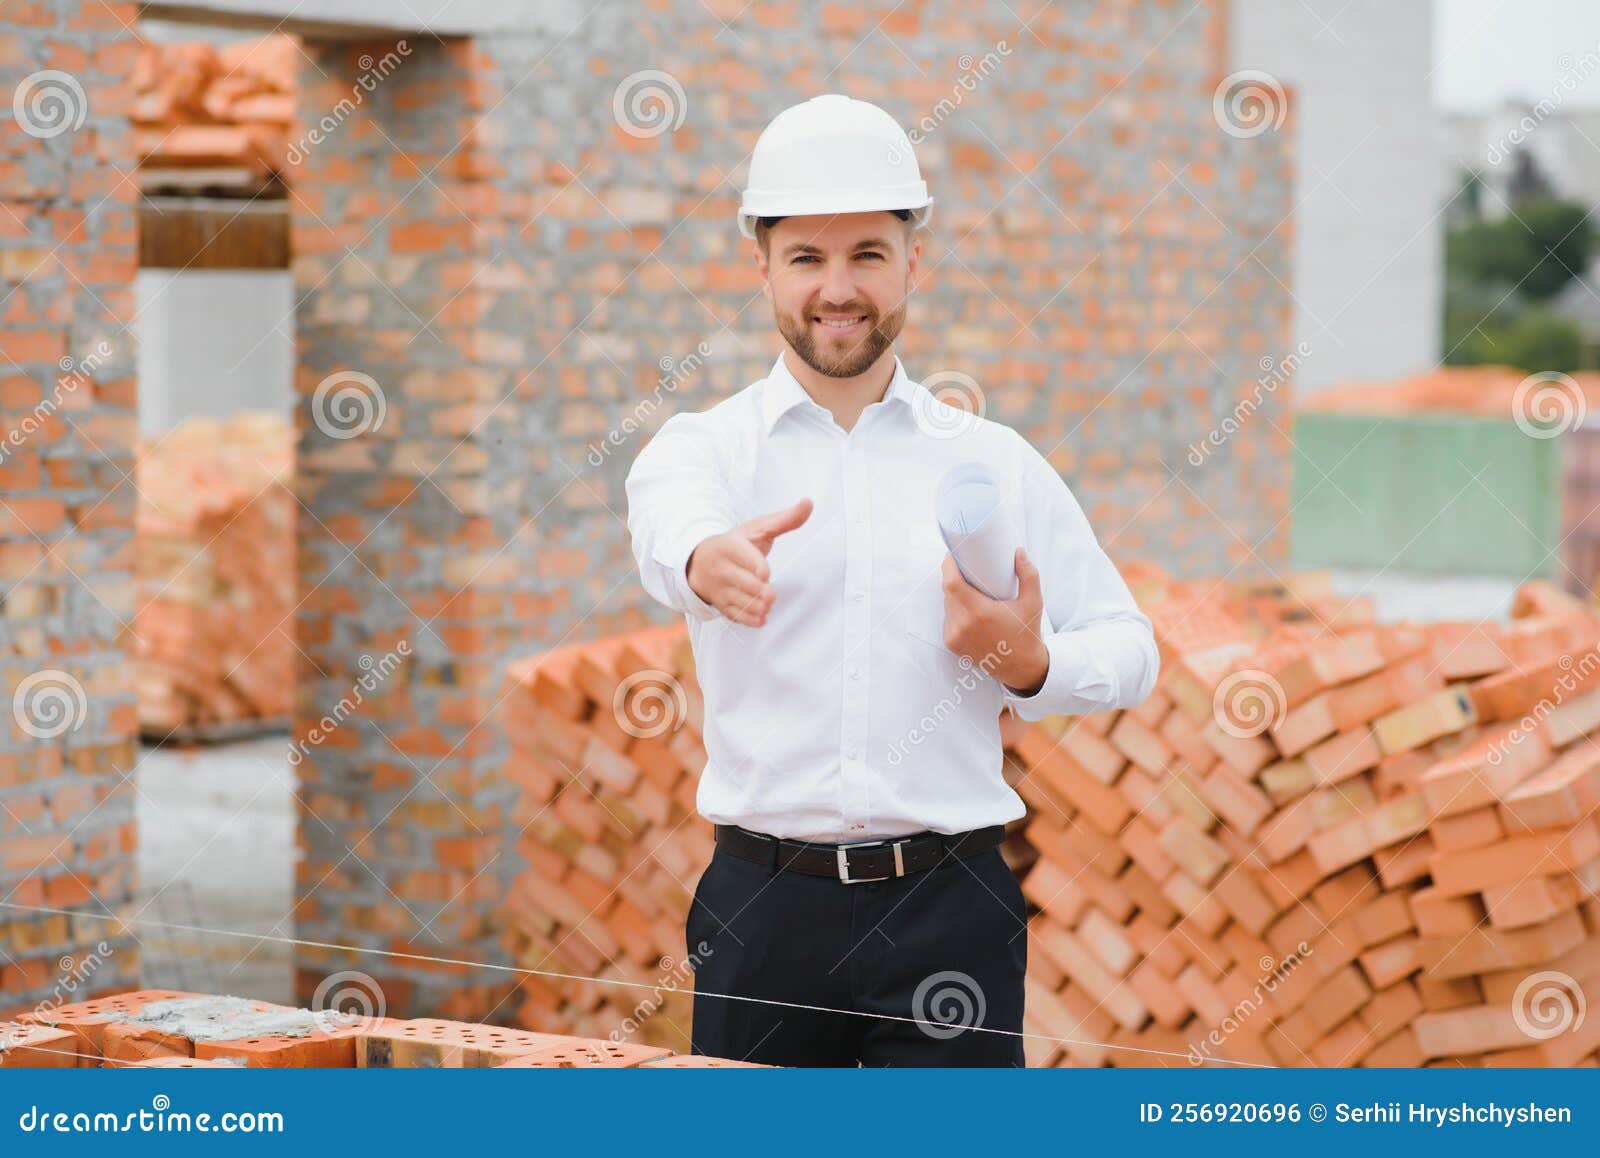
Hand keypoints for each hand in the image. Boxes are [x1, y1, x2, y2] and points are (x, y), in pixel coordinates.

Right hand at [686, 499, 812, 625]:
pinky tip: (761, 617)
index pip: (742, 556)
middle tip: (771, 595)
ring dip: (755, 606)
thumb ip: (785, 520)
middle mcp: (721, 567)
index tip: (765, 574)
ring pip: (738, 600)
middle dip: (758, 591)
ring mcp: (720, 588)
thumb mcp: (758, 528)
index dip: (755, 566)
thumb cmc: (737, 544)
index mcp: (730, 545)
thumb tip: (809, 503)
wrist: (701, 561)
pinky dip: (748, 619)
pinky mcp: (721, 604)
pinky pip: (733, 615)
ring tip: (768, 603)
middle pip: (741, 582)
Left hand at [940, 548, 1049, 694]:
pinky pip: (947, 619)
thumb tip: (1018, 552)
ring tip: (965, 584)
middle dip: (952, 576)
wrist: (1022, 668)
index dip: (948, 566)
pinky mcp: (952, 644)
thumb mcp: (1033, 602)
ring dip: (952, 593)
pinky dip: (954, 609)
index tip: (953, 555)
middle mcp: (962, 625)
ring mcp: (954, 637)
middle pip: (947, 591)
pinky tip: (964, 604)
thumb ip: (1028, 574)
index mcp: (978, 613)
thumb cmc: (1027, 634)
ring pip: (946, 605)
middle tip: (964, 566)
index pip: (950, 583)